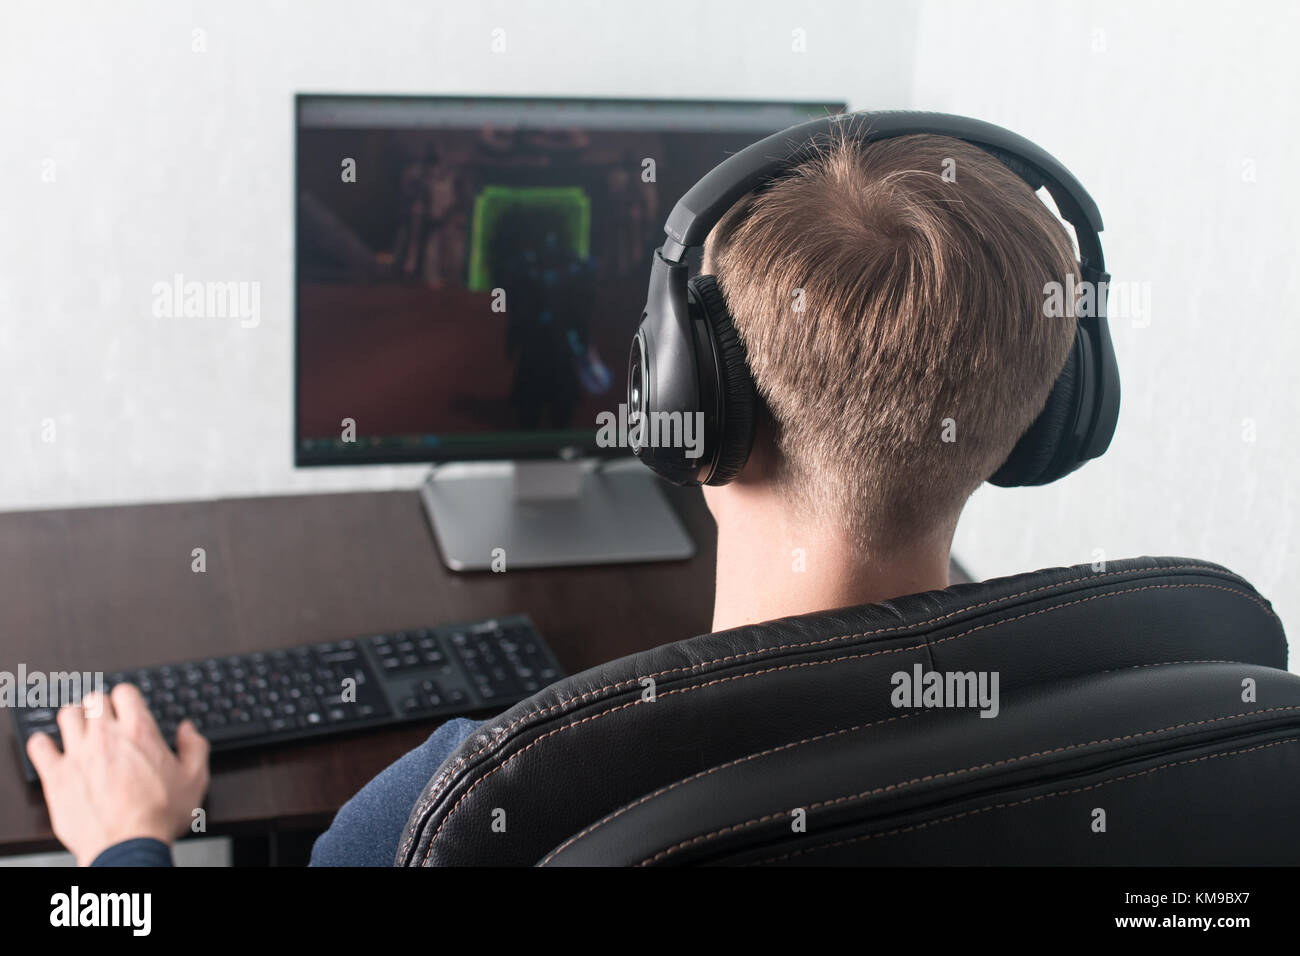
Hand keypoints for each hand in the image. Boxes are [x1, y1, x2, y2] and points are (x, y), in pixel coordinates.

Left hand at [27, 683, 209, 865]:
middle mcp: (106, 736)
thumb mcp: (194, 780)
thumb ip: (194, 748)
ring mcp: (78, 754)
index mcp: (139, 732)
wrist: (128, 846)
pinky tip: (51, 750)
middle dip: (99, 706)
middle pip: (94, 699)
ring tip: (79, 731)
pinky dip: (43, 744)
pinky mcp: (56, 775)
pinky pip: (39, 746)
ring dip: (74, 719)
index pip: (125, 692)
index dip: (126, 698)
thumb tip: (188, 729)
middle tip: (103, 720)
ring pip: (67, 715)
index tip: (126, 708)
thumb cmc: (159, 816)